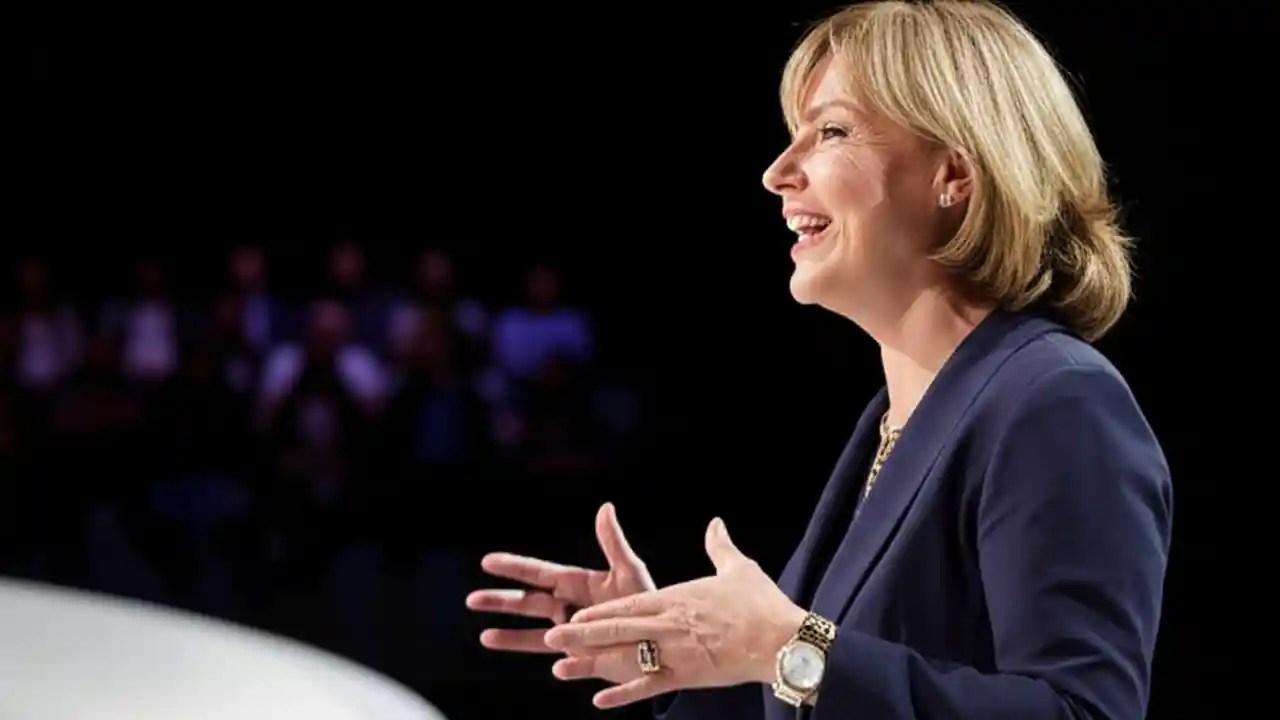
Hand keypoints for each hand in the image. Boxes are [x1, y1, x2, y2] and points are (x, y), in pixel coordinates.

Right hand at [466, 502, 655, 682]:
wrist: (655, 641)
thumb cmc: (647, 602)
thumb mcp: (630, 571)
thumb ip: (613, 542)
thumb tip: (605, 507)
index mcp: (577, 582)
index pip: (539, 572)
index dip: (514, 567)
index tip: (488, 561)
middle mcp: (568, 604)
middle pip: (527, 600)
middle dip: (501, 600)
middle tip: (471, 599)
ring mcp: (567, 628)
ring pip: (529, 626)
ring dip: (505, 629)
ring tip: (480, 631)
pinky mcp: (572, 650)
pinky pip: (541, 648)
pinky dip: (519, 646)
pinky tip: (497, 643)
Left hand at [544, 517, 806, 708]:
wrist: (782, 639)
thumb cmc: (761, 604)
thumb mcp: (738, 569)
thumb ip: (720, 546)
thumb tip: (716, 523)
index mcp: (676, 599)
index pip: (628, 604)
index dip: (599, 611)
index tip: (574, 614)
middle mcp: (669, 625)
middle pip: (617, 629)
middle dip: (582, 634)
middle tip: (552, 637)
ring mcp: (676, 653)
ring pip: (625, 657)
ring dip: (591, 663)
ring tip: (561, 668)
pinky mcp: (688, 677)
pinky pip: (649, 687)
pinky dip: (623, 695)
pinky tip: (599, 700)